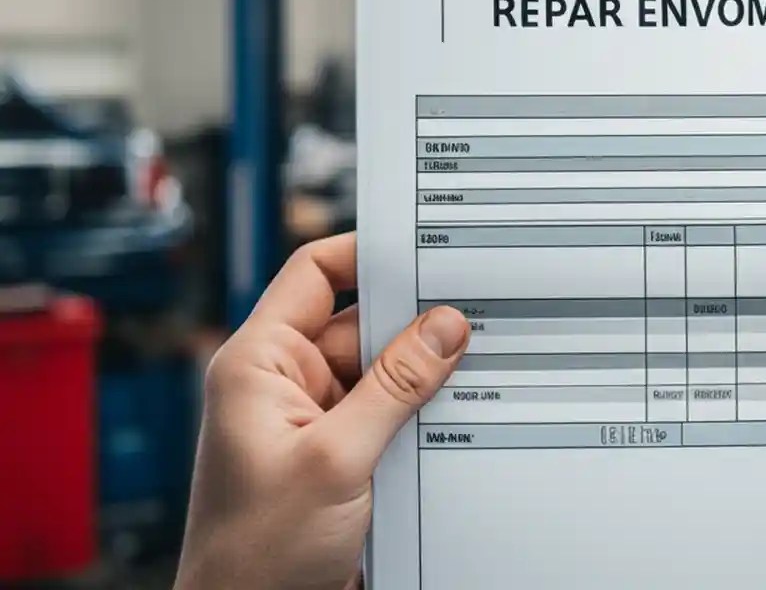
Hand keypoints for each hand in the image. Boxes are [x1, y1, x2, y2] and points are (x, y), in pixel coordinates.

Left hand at [174, 234, 469, 589]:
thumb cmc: (256, 553)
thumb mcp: (335, 459)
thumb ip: (394, 388)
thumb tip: (443, 327)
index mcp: (258, 363)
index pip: (314, 274)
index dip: (366, 253)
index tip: (424, 245)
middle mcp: (285, 383)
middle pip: (360, 323)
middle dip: (413, 321)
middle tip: (473, 309)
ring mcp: (315, 420)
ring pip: (382, 371)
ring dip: (422, 372)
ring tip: (476, 362)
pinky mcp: (341, 455)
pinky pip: (390, 413)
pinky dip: (422, 410)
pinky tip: (461, 410)